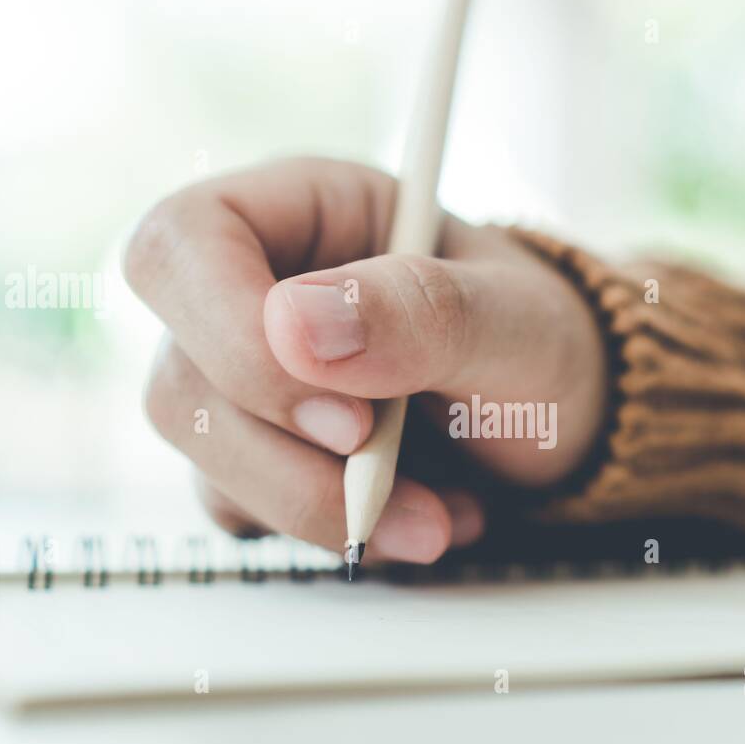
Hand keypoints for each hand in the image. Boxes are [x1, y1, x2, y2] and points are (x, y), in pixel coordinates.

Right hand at [125, 157, 606, 562]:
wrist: (565, 417)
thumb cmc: (542, 338)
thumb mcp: (514, 318)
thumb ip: (421, 311)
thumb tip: (293, 326)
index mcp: (302, 211)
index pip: (182, 245)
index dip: (233, 336)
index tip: (346, 417)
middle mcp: (252, 291)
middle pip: (179, 380)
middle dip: (287, 458)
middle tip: (394, 481)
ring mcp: (244, 382)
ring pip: (205, 461)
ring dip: (320, 509)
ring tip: (438, 516)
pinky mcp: (259, 458)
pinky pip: (246, 513)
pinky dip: (336, 532)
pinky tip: (421, 516)